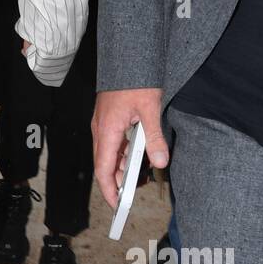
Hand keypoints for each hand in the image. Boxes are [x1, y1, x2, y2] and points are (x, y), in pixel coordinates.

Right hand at [92, 88, 169, 209]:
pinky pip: (114, 143)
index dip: (109, 191)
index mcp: (107, 130)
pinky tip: (140, 153)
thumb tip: (161, 161)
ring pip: (111, 154)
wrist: (127, 57)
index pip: (103, 169)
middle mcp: (101, 130)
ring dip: (125, 166)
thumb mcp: (150, 109)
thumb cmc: (135, 80)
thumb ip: (155, 137)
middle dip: (120, 181)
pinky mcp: (108, 119)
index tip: (117, 206)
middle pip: (106, 165)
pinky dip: (125, 153)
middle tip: (137, 190)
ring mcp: (103, 124)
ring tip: (143, 172)